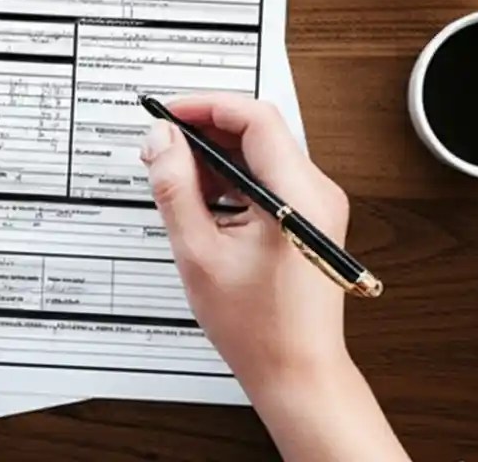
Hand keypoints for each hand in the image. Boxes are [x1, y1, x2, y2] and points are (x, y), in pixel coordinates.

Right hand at [139, 93, 351, 390]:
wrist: (296, 370)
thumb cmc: (260, 328)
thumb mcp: (198, 252)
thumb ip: (174, 188)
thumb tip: (161, 140)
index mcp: (298, 195)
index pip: (254, 117)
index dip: (205, 106)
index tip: (168, 114)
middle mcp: (316, 193)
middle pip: (257, 130)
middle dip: (204, 130)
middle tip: (161, 145)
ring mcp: (316, 205)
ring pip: (259, 153)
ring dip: (214, 155)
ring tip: (174, 175)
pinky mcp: (307, 217)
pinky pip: (266, 177)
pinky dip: (230, 177)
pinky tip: (200, 197)